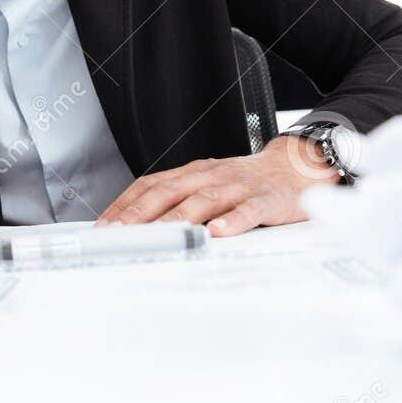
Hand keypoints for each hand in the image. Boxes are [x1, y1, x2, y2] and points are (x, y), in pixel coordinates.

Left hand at [94, 136, 339, 236]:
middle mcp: (210, 176)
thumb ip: (178, 201)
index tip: (104, 225)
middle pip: (169, 191)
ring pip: (203, 200)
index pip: (150, 185)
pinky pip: (248, 210)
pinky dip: (232, 221)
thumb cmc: (246, 183)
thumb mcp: (207, 184)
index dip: (125, 204)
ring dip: (178, 219)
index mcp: (192, 174)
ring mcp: (237, 187)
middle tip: (118, 233)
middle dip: (140, 213)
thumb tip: (136, 226)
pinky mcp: (266, 200)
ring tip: (158, 235)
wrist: (297, 167)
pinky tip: (218, 232)